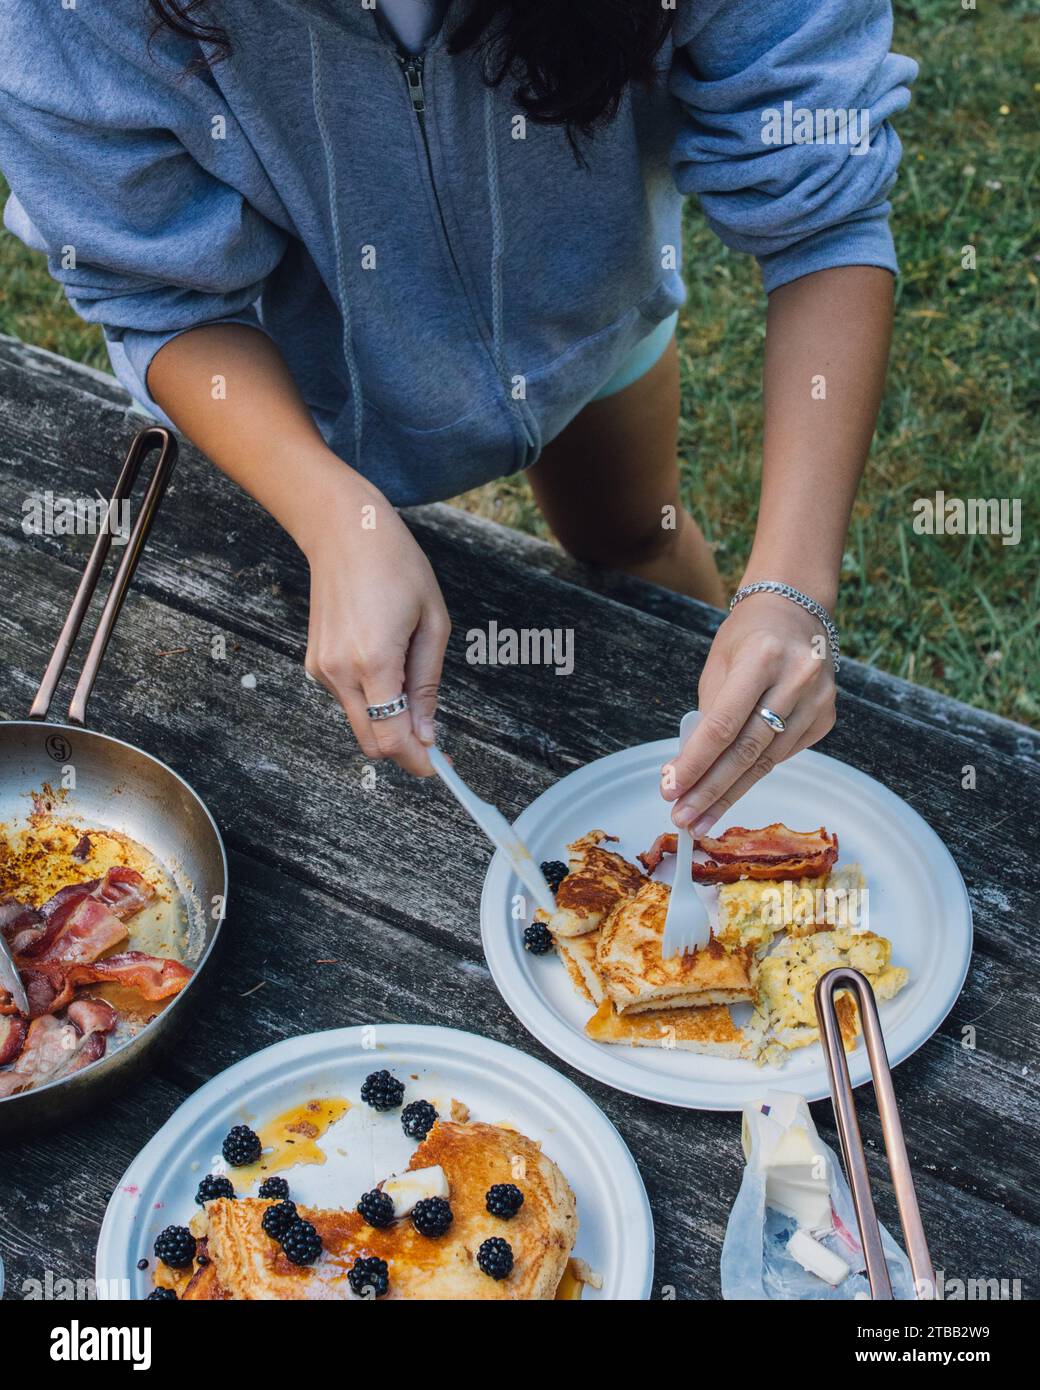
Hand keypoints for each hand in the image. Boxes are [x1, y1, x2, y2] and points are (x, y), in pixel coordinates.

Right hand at [301, 480, 449, 775]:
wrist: (344, 532)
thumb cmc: (396, 566)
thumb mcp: (432, 622)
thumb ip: (427, 684)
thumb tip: (426, 733)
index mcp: (374, 661)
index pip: (391, 738)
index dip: (416, 761)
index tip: (438, 766)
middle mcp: (339, 672)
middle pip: (371, 742)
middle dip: (402, 748)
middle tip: (432, 735)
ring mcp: (321, 669)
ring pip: (360, 721)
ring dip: (386, 718)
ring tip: (408, 670)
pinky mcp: (314, 663)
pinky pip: (348, 699)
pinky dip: (370, 697)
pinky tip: (383, 659)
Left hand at [661, 592, 836, 832]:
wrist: (796, 612)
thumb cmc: (748, 637)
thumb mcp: (719, 665)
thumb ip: (708, 716)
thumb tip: (689, 770)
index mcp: (761, 659)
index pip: (723, 725)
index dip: (695, 763)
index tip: (670, 790)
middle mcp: (796, 680)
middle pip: (746, 751)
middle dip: (710, 791)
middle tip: (683, 819)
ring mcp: (818, 701)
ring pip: (766, 762)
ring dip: (729, 793)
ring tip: (700, 818)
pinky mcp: (826, 718)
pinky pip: (783, 755)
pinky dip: (754, 773)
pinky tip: (732, 788)